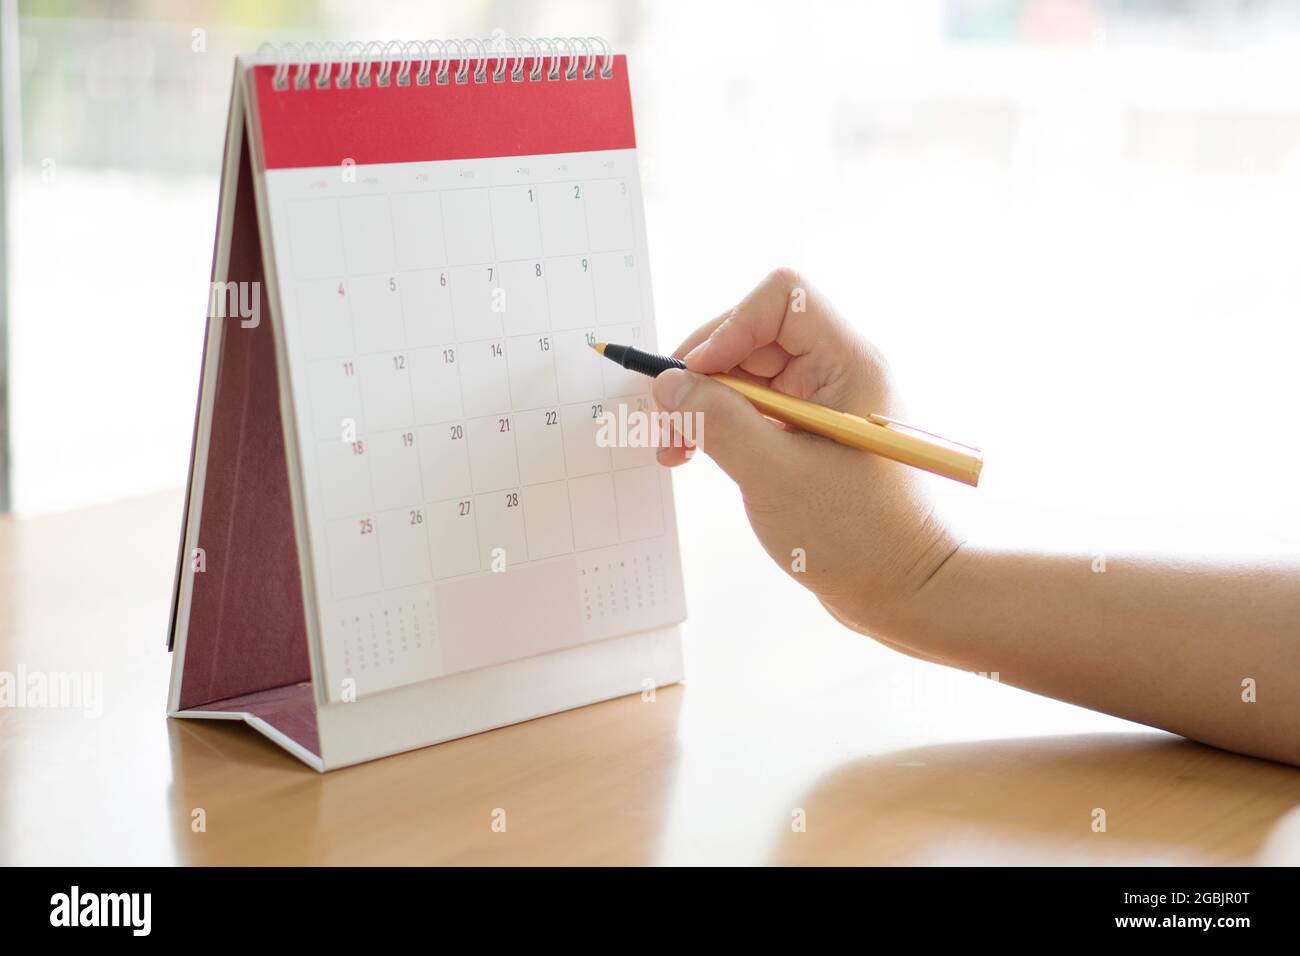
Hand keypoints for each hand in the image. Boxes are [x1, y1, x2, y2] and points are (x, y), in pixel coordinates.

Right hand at [652, 268, 960, 648]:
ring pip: (747, 374)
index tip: (695, 376)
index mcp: (849, 363)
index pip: (782, 298)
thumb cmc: (853, 536)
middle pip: (754, 334)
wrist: (901, 592)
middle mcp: (839, 372)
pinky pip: (754, 408)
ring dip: (703, 402)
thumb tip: (668, 385)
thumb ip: (716, 421)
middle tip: (666, 418)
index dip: (730, 326)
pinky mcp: (810, 434)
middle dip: (702, 371)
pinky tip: (692, 453)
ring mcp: (824, 403)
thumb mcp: (772, 474)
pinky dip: (719, 424)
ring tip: (673, 447)